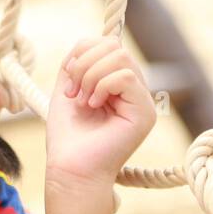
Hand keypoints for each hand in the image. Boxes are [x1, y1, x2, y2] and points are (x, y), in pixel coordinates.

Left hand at [45, 35, 156, 188]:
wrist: (70, 170)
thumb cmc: (68, 137)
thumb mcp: (67, 88)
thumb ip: (77, 63)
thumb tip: (88, 43)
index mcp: (117, 84)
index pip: (107, 44)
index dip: (82, 54)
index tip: (68, 82)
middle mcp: (134, 91)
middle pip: (114, 45)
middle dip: (84, 64)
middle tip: (74, 93)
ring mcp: (143, 102)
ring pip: (121, 56)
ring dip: (90, 75)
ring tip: (82, 101)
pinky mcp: (145, 113)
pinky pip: (126, 76)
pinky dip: (102, 86)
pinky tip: (93, 106)